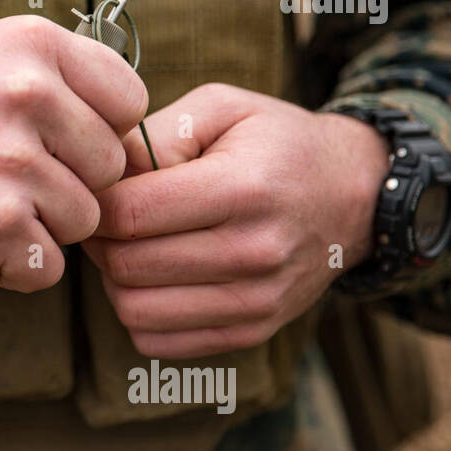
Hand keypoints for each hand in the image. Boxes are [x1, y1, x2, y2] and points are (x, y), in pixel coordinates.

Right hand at [0, 16, 148, 291]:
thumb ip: (59, 78)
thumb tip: (133, 133)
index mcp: (35, 43)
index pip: (129, 102)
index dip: (99, 132)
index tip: (58, 142)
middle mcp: (28, 94)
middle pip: (111, 169)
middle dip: (70, 184)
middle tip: (8, 179)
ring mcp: (11, 160)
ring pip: (84, 221)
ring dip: (41, 227)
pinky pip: (47, 267)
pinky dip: (14, 268)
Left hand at [84, 83, 388, 357]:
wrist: (355, 194)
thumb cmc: (275, 143)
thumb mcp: (220, 108)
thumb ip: (152, 135)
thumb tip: (97, 176)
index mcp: (242, 188)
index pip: (130, 215)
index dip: (95, 204)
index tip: (98, 190)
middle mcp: (254, 252)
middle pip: (126, 266)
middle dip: (99, 241)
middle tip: (106, 220)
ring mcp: (257, 301)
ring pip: (134, 310)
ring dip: (114, 281)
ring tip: (128, 247)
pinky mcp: (253, 331)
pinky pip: (159, 342)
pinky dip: (139, 314)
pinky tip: (153, 279)